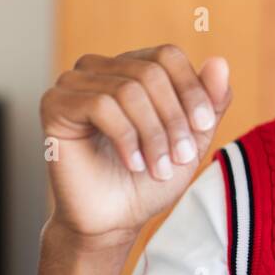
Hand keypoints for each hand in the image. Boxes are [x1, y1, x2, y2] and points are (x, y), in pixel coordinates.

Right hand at [39, 45, 232, 238]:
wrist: (114, 218)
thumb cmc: (151, 177)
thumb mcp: (194, 138)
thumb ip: (211, 101)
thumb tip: (220, 61)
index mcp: (133, 67)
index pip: (168, 55)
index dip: (191, 89)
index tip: (203, 126)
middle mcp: (101, 68)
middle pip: (150, 72)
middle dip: (174, 118)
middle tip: (183, 156)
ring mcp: (74, 84)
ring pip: (128, 90)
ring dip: (153, 134)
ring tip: (159, 167)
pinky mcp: (54, 105)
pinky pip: (100, 105)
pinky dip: (126, 138)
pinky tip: (133, 163)